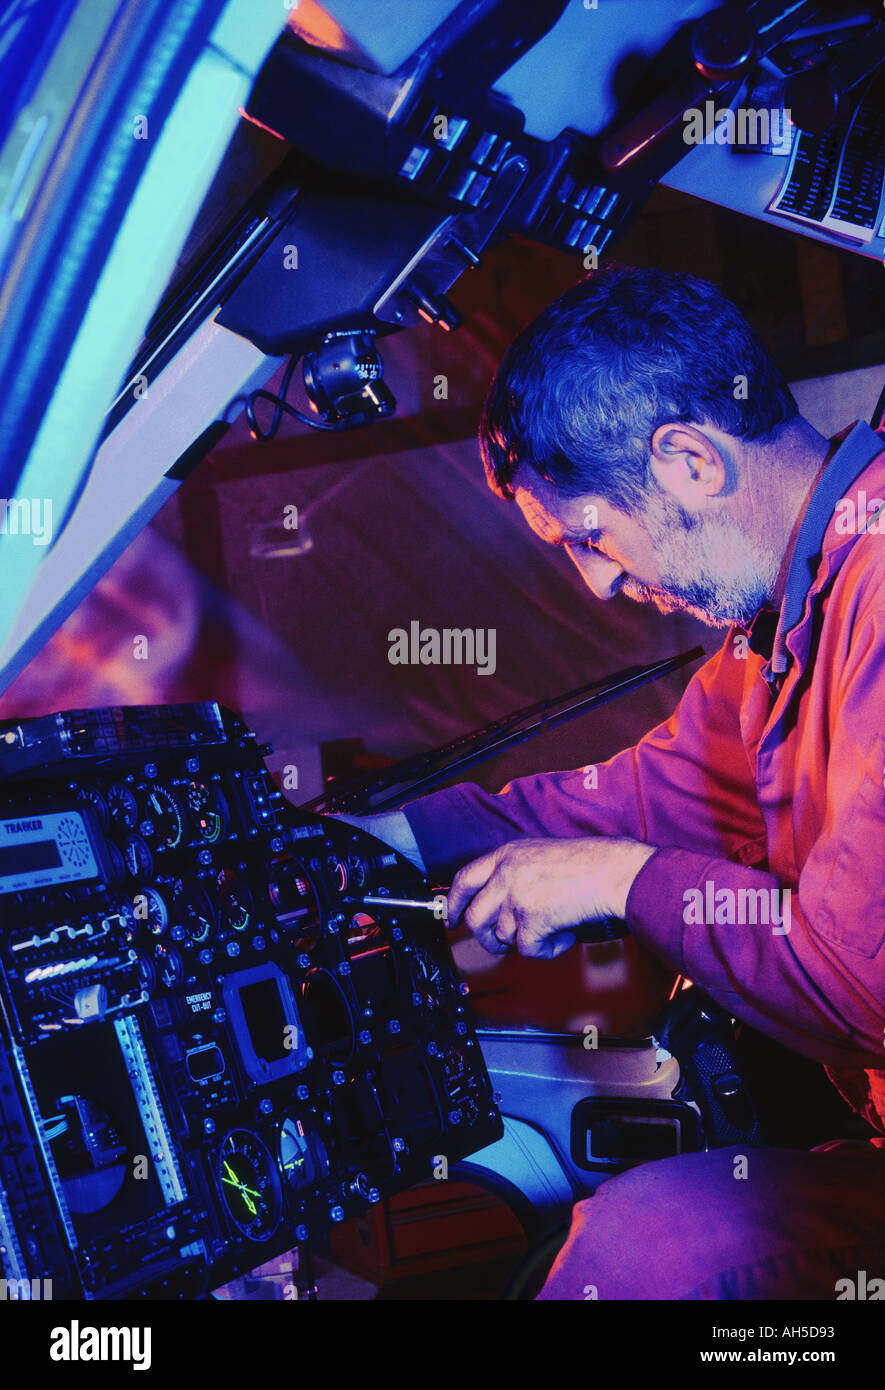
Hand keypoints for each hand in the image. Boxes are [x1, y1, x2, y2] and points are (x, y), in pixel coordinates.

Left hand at [447, 836, 656, 957]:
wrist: (613, 872)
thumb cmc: (588, 865)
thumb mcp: (540, 855)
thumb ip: (514, 873)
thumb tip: (498, 905)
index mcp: (507, 854)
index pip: (464, 879)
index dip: (454, 903)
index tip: (453, 918)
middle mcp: (506, 873)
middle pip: (475, 916)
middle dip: (486, 938)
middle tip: (501, 943)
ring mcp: (517, 896)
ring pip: (502, 936)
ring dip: (526, 941)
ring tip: (550, 929)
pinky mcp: (532, 919)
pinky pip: (528, 949)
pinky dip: (547, 949)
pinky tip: (563, 935)